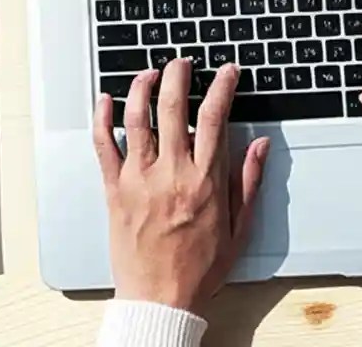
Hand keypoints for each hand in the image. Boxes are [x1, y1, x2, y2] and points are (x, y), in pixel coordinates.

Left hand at [92, 59, 269, 312]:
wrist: (159, 299)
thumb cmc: (199, 269)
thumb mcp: (239, 227)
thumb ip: (249, 181)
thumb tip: (260, 145)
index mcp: (205, 181)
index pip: (216, 118)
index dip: (223, 87)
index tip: (228, 72)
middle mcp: (171, 173)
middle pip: (173, 107)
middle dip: (180, 75)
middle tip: (183, 62)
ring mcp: (138, 179)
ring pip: (136, 119)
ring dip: (142, 88)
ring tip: (150, 72)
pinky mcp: (113, 190)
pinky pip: (102, 146)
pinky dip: (101, 119)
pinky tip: (104, 100)